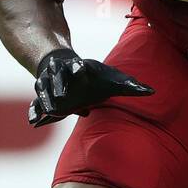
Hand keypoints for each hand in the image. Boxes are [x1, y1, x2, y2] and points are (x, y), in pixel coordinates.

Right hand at [28, 47, 153, 126]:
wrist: (64, 66)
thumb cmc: (93, 76)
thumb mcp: (111, 79)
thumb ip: (130, 86)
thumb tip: (153, 92)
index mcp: (79, 67)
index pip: (77, 65)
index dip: (78, 66)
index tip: (79, 68)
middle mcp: (61, 73)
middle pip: (57, 75)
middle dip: (58, 83)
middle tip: (61, 95)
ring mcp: (49, 83)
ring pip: (43, 88)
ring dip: (44, 98)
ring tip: (48, 113)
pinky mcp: (43, 94)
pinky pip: (36, 102)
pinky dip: (35, 111)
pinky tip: (35, 122)